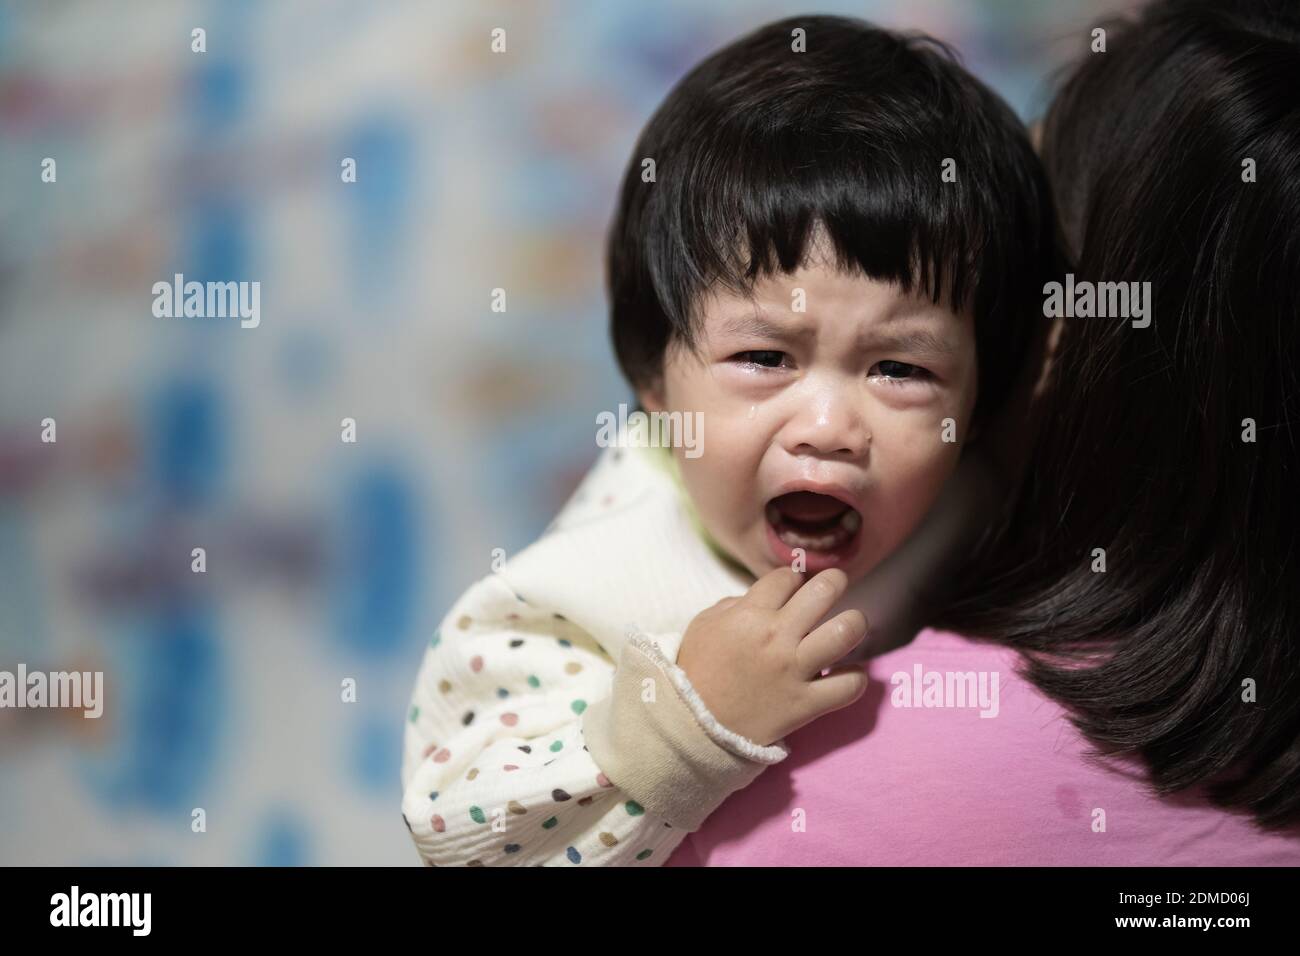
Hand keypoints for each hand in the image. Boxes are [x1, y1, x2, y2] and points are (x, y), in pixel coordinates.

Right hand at [676, 566, 868, 745]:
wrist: (693, 725)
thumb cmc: (696, 671)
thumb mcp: (704, 624)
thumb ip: (735, 604)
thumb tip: (767, 598)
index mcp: (749, 615)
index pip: (787, 577)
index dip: (791, 580)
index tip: (791, 590)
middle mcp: (776, 637)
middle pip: (826, 590)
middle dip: (835, 581)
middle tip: (834, 587)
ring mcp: (794, 670)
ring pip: (846, 632)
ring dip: (854, 624)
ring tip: (849, 626)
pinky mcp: (806, 704)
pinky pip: (849, 686)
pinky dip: (854, 678)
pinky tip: (846, 673)